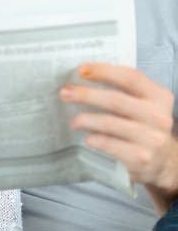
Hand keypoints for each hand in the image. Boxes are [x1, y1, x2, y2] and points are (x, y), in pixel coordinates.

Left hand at [60, 63, 177, 211]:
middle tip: (66, 92)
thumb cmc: (147, 127)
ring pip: (109, 123)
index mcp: (159, 97)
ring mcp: (150, 138)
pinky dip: (94, 139)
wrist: (164, 161)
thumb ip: (125, 91)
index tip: (81, 70)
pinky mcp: (139, 157)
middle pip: (116, 100)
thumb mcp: (146, 105)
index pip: (131, 77)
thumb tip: (86, 76)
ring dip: (85, 119)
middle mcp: (158, 116)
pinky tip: (88, 138)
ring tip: (74, 120)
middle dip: (86, 94)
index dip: (104, 71)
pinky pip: (108, 144)